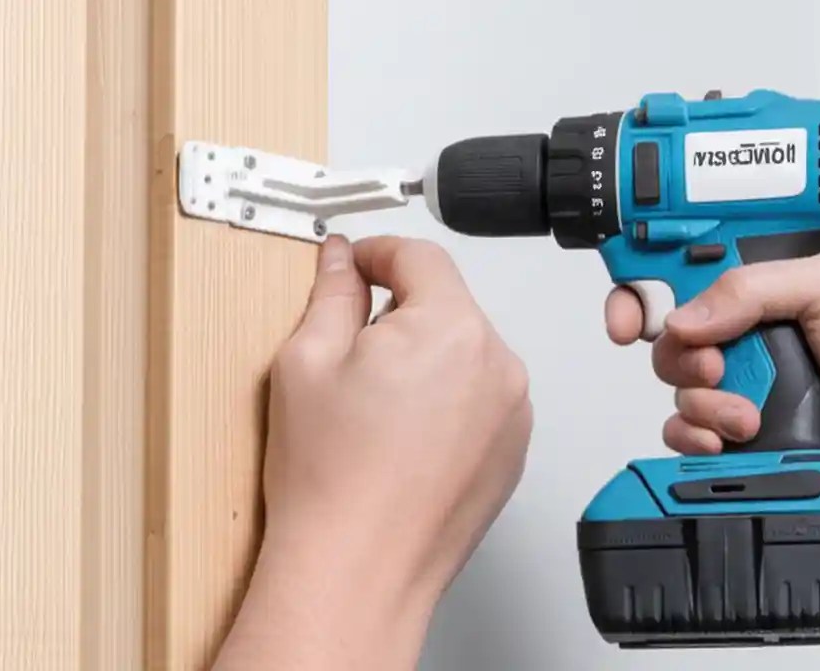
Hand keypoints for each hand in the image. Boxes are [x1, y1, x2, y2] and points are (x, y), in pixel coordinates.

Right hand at [213, 235, 533, 670]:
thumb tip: (340, 259)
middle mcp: (497, 365)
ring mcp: (512, 413)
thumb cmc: (332, 481)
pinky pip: (477, 399)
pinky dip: (443, 402)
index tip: (353, 263)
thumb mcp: (306, 361)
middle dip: (397, 313)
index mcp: (450, 328)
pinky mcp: (511, 453)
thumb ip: (330, 293)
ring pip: (462, 353)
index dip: (376, 251)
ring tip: (370, 409)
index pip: (419, 255)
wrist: (358, 569)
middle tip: (345, 352)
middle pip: (446, 304)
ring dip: (422, 359)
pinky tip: (396, 438)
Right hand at [605, 256, 819, 453]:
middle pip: (667, 340)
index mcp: (760, 289)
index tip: (626, 322)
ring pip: (676, 391)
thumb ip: (751, 289)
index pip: (676, 276)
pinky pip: (685, 432)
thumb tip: (685, 316)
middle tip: (715, 369)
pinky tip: (722, 439)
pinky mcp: (742, 430)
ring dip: (701, 406)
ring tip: (746, 417)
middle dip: (683, 360)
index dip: (637, 293)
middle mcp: (745, 334)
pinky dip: (693, 438)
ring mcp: (743, 384)